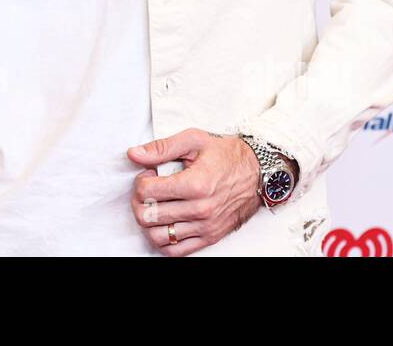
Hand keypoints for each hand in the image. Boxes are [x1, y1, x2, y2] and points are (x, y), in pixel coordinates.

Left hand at [127, 128, 261, 255]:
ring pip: (158, 237)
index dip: (140, 181)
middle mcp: (200, 209)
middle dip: (139, 201)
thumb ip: (162, 148)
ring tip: (155, 207)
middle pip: (148, 216)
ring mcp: (205, 226)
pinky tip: (165, 223)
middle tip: (147, 190)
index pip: (148, 191)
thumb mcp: (194, 140)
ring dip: (149, 223)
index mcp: (195, 184)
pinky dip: (164, 241)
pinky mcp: (209, 237)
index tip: (149, 174)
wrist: (257, 173)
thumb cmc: (227, 156)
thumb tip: (135, 154)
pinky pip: (176, 252)